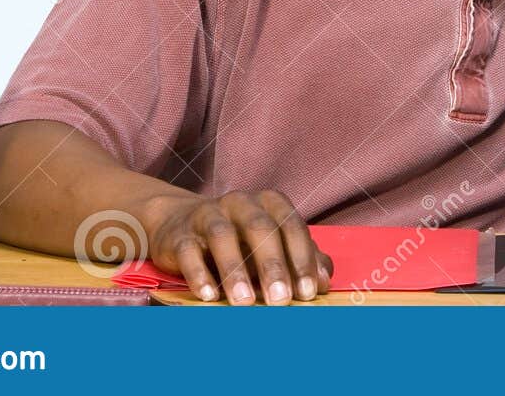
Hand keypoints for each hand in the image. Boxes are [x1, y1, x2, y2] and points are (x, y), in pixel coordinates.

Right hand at [141, 189, 332, 304]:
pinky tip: (209, 296)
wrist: (181, 223)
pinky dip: (199, 274)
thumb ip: (300, 257)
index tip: (308, 292)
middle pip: (260, 229)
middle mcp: (241, 202)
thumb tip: (324, 281)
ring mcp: (208, 215)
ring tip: (244, 302)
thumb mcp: (272, 243)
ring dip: (235, 270)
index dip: (302, 259)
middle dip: (272, 265)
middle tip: (280, 300)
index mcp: (270, 202)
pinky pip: (188, 252)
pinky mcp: (180, 234)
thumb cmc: (240, 237)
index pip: (292, 226)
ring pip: (223, 237)